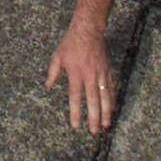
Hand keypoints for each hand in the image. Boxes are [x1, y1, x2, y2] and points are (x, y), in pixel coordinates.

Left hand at [46, 19, 114, 134]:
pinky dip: (112, 100)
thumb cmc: (71, 42)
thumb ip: (53, 72)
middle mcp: (89, 75)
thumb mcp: (58, 55)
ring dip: (106, 112)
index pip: (75, 97)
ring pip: (105, 96)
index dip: (75, 112)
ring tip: (106, 125)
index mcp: (75, 73)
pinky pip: (111, 88)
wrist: (88, 29)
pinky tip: (112, 110)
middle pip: (92, 101)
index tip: (75, 125)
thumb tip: (47, 87)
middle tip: (94, 132)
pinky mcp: (107, 70)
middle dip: (94, 118)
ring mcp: (100, 73)